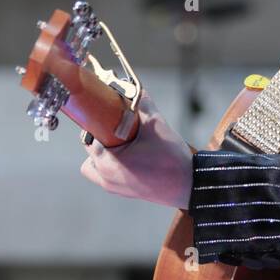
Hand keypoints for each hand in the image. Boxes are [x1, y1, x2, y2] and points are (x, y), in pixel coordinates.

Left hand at [80, 89, 192, 208]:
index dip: (99, 120)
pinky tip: (130, 157)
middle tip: (120, 127)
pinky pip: (107, 176)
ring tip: (123, 144)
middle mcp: (105, 177)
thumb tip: (134, 86)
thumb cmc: (172, 158)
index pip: (89, 134)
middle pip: (90, 149)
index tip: (109, 113)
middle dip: (103, 135)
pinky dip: (112, 165)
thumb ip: (142, 103)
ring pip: (94, 165)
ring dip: (103, 153)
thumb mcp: (156, 124)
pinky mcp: (123, 193)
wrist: (190, 184)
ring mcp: (113, 187)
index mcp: (106, 161)